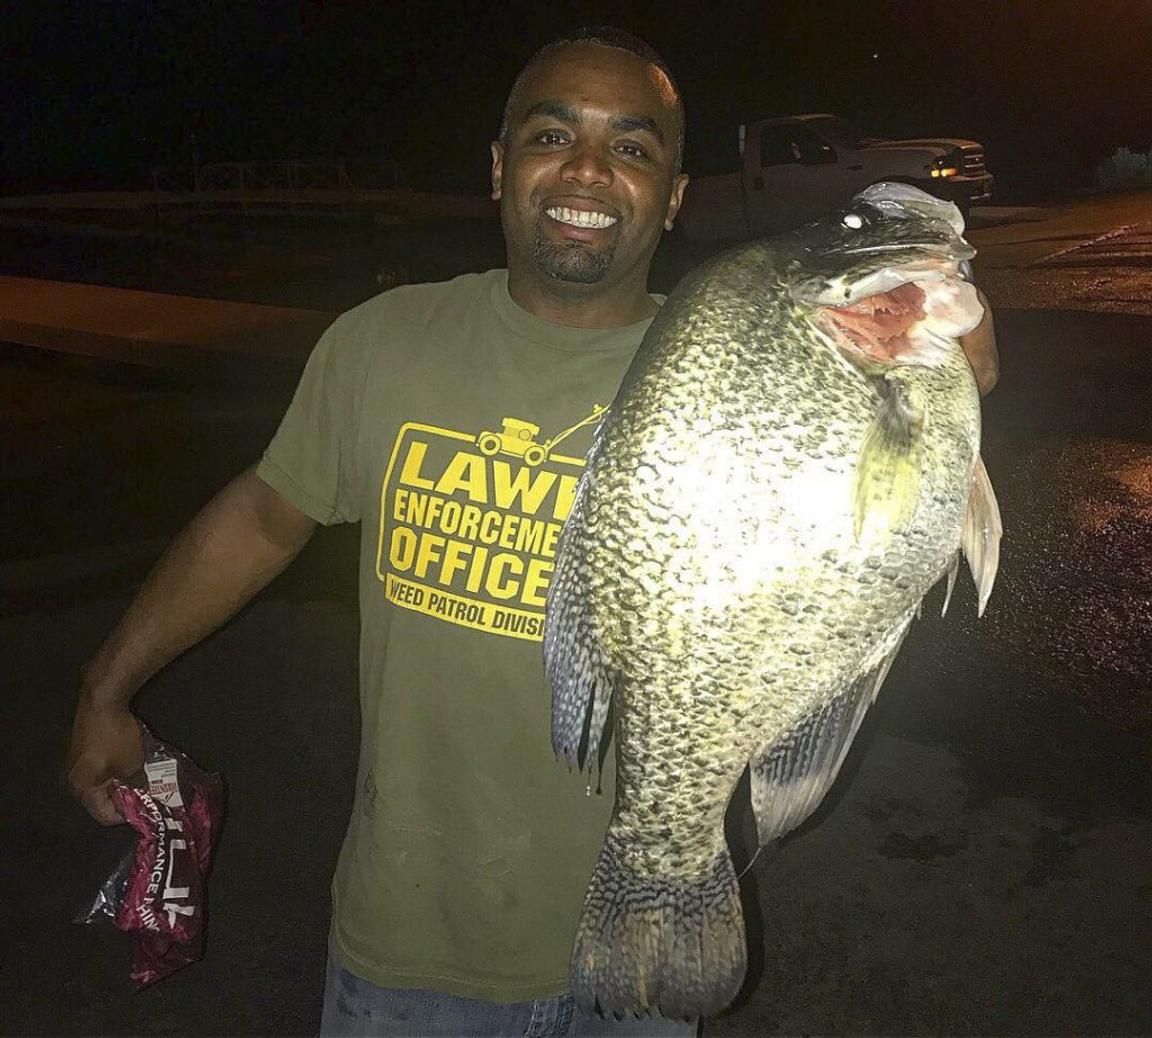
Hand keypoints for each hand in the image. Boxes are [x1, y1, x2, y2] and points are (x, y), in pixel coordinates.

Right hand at [63, 698, 145, 824]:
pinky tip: (131, 763)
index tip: (146, 809)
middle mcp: (73, 780)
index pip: (104, 815)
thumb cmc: (116, 737)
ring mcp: (75, 763)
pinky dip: (115, 769)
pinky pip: (100, 767)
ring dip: (121, 782)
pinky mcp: (82, 749)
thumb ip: (138, 783)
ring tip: (142, 779)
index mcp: (82, 789)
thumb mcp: (133, 764)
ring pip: (101, 782)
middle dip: (124, 797)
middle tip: (146, 795)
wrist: (102, 702)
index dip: (127, 814)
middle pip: (101, 799)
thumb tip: (144, 791)